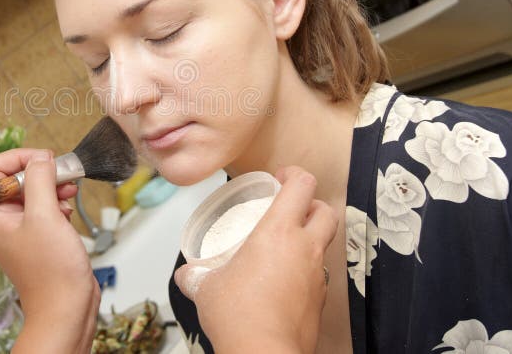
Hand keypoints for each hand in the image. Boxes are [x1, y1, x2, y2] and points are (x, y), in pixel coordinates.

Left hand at [0, 148, 99, 352]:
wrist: (66, 307)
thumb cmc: (51, 273)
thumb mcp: (44, 216)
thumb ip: (39, 180)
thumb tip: (40, 159)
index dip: (20, 158)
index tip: (45, 160)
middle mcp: (1, 219)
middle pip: (16, 177)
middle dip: (41, 172)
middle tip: (63, 174)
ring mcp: (20, 227)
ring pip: (33, 190)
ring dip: (52, 185)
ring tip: (69, 190)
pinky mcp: (38, 234)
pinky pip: (44, 205)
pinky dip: (58, 201)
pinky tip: (68, 209)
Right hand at [174, 166, 337, 353]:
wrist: (263, 353)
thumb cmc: (239, 316)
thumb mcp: (205, 288)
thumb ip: (194, 276)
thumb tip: (186, 275)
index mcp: (279, 232)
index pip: (302, 185)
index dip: (295, 174)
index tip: (281, 178)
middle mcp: (305, 249)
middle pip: (326, 211)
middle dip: (311, 205)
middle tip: (289, 209)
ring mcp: (317, 275)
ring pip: (325, 244)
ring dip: (310, 238)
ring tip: (284, 247)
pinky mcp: (320, 300)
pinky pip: (319, 274)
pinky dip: (306, 269)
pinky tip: (284, 280)